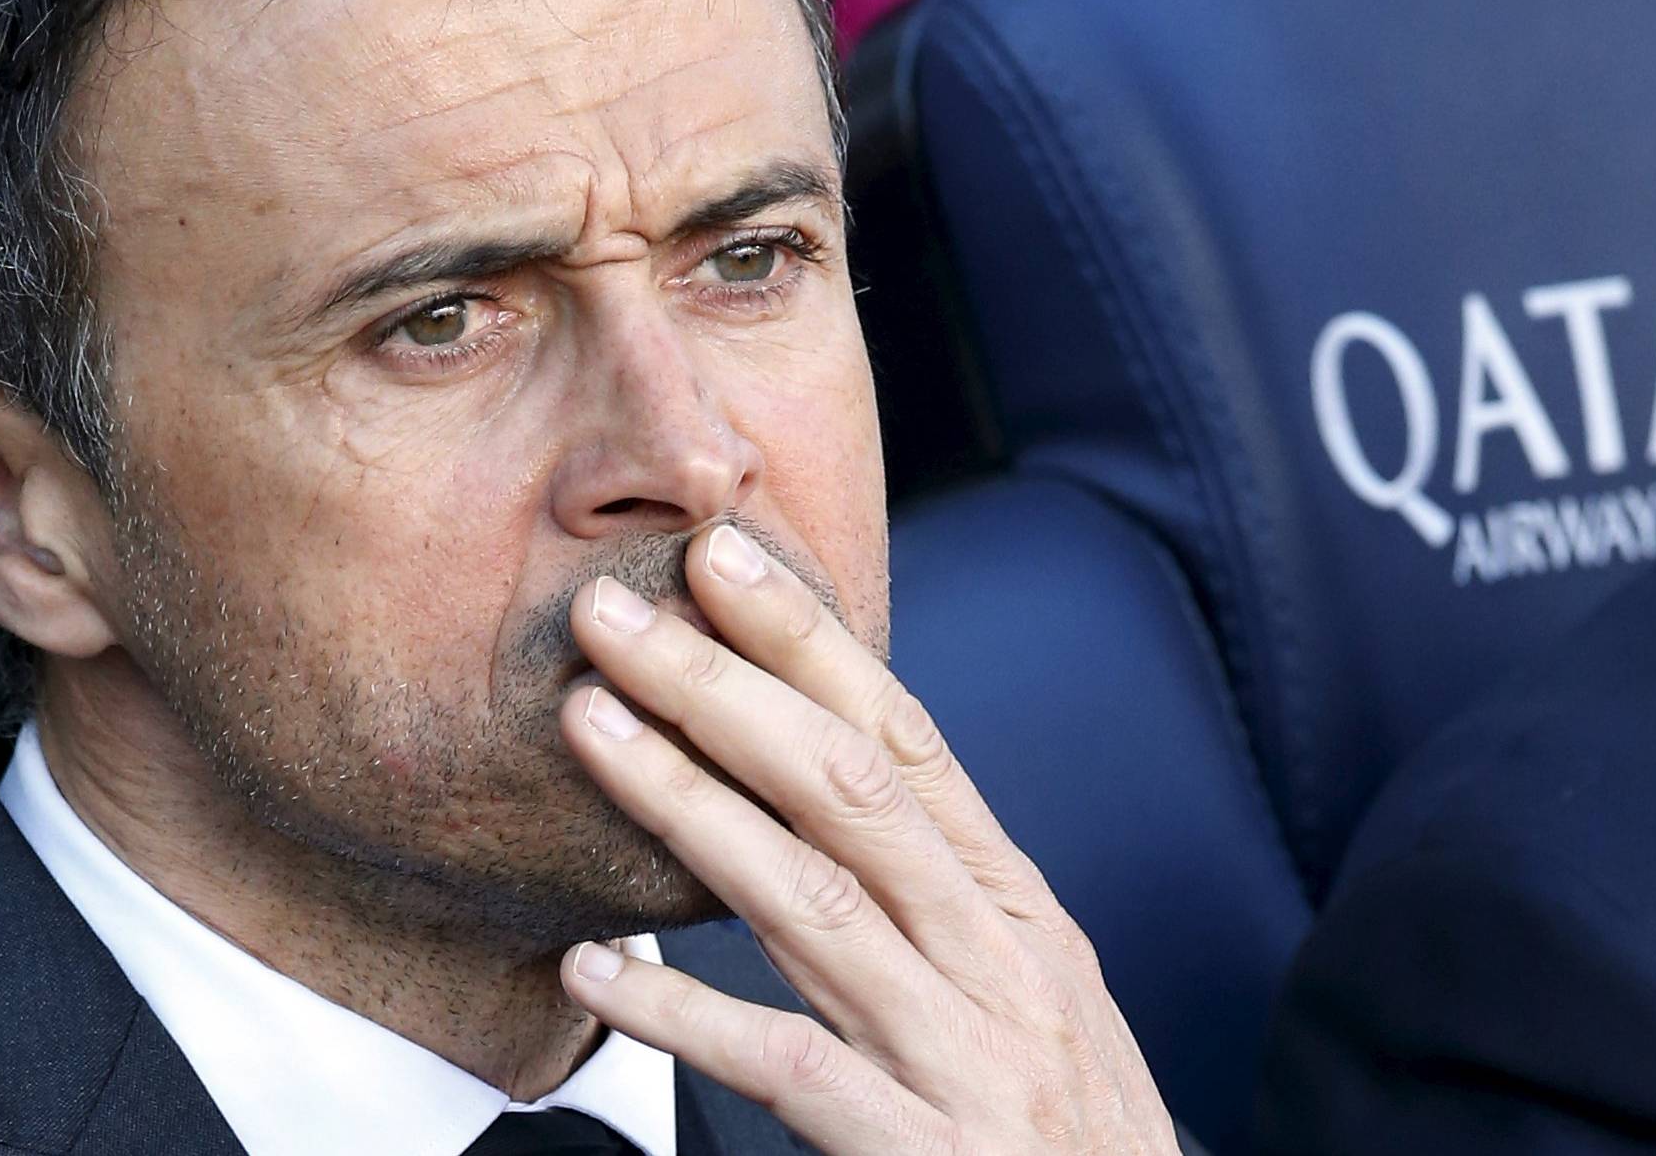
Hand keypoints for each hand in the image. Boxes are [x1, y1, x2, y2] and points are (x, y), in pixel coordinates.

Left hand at [556, 523, 1174, 1154]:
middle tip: (612, 613)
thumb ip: (933, 894)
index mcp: (1014, 910)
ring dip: (687, 802)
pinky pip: (789, 1067)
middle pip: (846, 792)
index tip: (720, 559)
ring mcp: (961, 1057)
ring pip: (810, 901)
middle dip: (722, 688)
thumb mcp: (1026, 991)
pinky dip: (686, 1015)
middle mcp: (996, 962)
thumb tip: (812, 776)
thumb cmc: (1066, 1134)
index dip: (808, 644)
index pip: (904, 743)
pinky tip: (596, 975)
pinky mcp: (923, 1154)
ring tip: (588, 727)